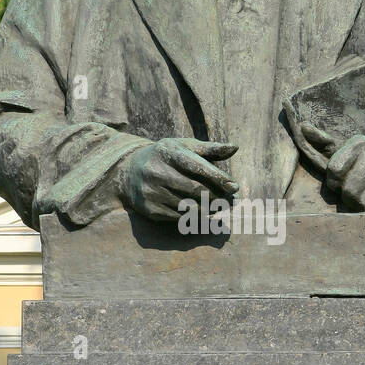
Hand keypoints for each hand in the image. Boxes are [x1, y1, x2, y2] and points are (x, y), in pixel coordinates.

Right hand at [117, 137, 238, 222]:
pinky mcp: (150, 209)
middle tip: (233, 200)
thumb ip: (210, 149)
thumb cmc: (166, 157)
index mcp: (169, 152)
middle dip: (218, 196)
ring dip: (211, 208)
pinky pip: (180, 217)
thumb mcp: (185, 147)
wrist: (129, 172)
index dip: (218, 178)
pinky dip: (197, 216)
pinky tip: (206, 212)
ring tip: (223, 206)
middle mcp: (157, 171)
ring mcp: (152, 192)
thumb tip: (235, 147)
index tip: (235, 186)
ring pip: (190, 206)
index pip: (198, 167)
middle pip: (196, 189)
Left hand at [292, 120, 364, 210]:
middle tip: (356, 191)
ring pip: (363, 202)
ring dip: (361, 205)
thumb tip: (303, 127)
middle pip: (348, 189)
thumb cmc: (363, 168)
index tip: (341, 180)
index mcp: (360, 143)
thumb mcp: (343, 155)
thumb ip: (323, 144)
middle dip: (348, 195)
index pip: (334, 170)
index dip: (334, 182)